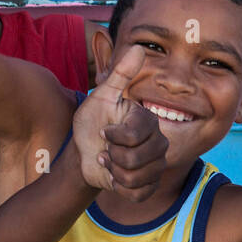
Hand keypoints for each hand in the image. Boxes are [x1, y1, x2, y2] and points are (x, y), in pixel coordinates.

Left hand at [74, 45, 167, 199]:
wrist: (83, 151)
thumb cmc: (91, 122)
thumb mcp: (101, 96)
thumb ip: (120, 74)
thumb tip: (139, 47)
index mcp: (148, 121)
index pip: (135, 135)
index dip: (113, 136)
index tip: (103, 131)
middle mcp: (158, 142)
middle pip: (137, 159)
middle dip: (112, 155)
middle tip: (105, 148)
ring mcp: (155, 165)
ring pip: (137, 178)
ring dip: (113, 171)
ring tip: (108, 161)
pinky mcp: (148, 186)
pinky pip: (138, 194)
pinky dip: (119, 188)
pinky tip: (113, 177)